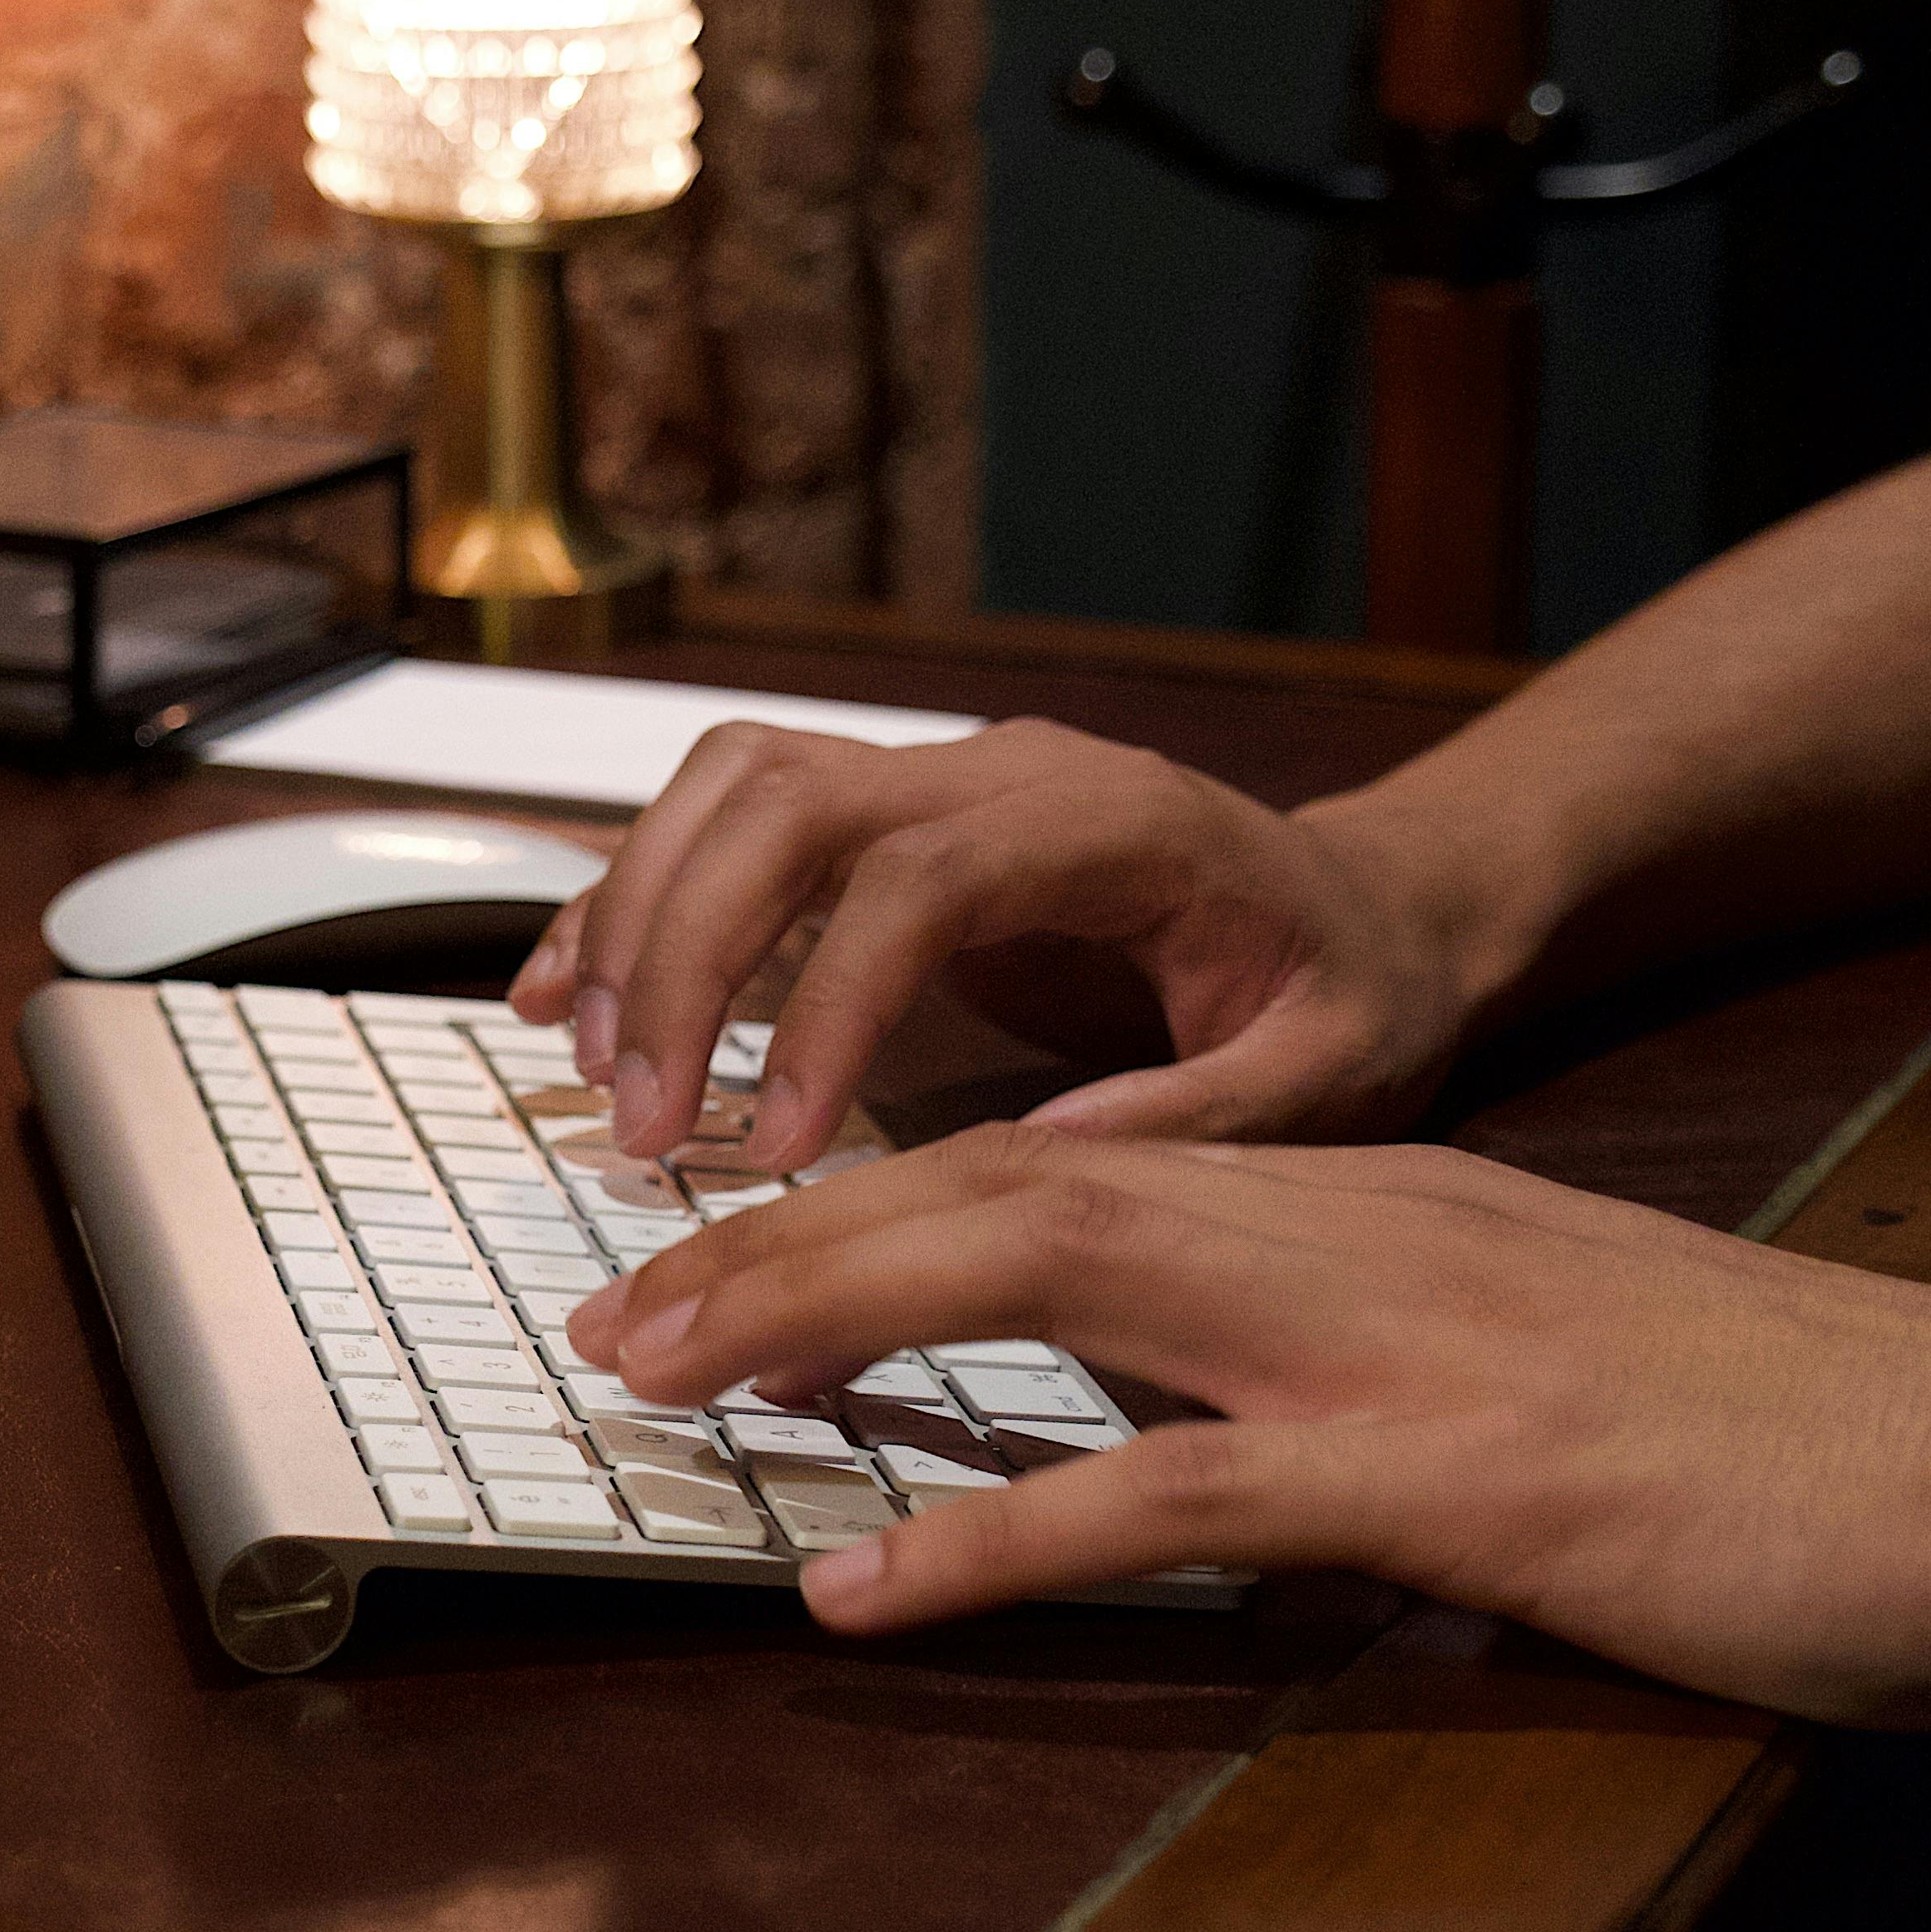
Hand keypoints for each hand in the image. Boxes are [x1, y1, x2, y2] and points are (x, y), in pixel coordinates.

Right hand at [505, 718, 1531, 1171]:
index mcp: (1113, 819)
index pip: (921, 874)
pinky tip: (564, 996)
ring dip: (639, 919)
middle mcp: (1002, 770)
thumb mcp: (1332, 1071)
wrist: (1366, 907)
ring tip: (598, 1072)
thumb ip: (1202, 1113)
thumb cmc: (1349, 989)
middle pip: (786, 801)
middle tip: (644, 1126)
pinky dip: (630, 899)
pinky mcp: (881, 823)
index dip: (828, 1003)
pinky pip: (720, 820)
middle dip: (688, 956)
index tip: (771, 1148)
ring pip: (729, 786)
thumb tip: (1043, 1160)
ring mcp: (932, 779)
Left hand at [557, 1128, 1930, 1729]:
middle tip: (618, 1300)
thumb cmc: (1796, 1436)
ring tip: (666, 1377)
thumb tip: (1233, 1431)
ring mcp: (1398, 1343)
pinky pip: (1179, 1493)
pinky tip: (863, 1584)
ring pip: (1049, 1275)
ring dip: (832, 1321)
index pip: (1071, 1157)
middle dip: (789, 1233)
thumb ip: (1380, 1368)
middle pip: (1005, 1179)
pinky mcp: (1460, 1476)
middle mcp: (1355, 1233)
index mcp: (1373, 1206)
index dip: (876, 1197)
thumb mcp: (1546, 1362)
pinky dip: (996, 1535)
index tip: (728, 1247)